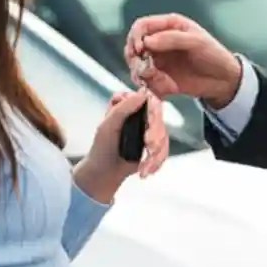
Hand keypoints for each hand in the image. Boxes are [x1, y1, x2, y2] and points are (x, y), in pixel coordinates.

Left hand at [74, 89, 169, 203]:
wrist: (104, 171)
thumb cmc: (102, 146)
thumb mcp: (107, 125)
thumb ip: (123, 109)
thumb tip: (143, 95)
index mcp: (128, 104)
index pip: (149, 100)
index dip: (154, 112)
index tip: (150, 124)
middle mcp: (140, 114)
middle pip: (159, 120)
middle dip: (156, 136)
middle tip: (150, 147)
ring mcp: (149, 129)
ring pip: (163, 136)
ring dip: (156, 154)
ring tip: (145, 166)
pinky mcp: (154, 144)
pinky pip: (164, 150)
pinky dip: (156, 162)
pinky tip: (146, 170)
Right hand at [125, 13, 242, 107]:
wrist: (224, 80)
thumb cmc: (214, 54)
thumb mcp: (196, 41)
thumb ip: (172, 39)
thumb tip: (147, 41)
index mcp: (168, 26)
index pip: (141, 26)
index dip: (136, 36)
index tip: (140, 50)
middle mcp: (159, 42)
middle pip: (133, 46)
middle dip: (134, 58)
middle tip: (144, 68)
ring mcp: (158, 60)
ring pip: (135, 65)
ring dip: (139, 73)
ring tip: (153, 78)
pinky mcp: (159, 78)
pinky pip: (145, 81)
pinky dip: (147, 85)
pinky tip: (160, 87)